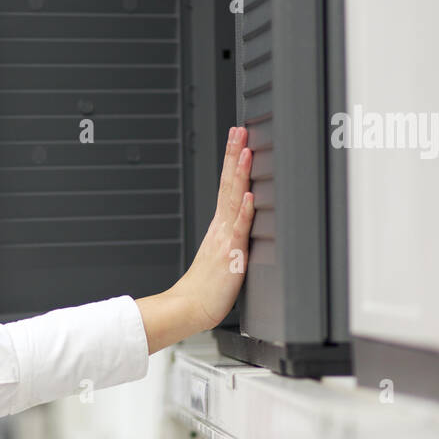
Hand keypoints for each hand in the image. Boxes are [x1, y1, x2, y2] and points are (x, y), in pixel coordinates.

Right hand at [169, 126, 254, 332]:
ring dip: (240, 174)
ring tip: (246, 150)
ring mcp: (225, 239)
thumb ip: (230, 235)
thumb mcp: (220, 255)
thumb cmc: (206, 288)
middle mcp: (220, 227)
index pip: (227, 185)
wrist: (190, 307)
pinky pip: (239, 230)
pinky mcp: (231, 255)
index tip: (237, 138)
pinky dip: (244, 211)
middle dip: (234, 155)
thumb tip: (241, 219)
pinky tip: (248, 196)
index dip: (232, 160)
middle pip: (228, 184)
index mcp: (219, 226)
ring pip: (233, 199)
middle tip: (239, 131)